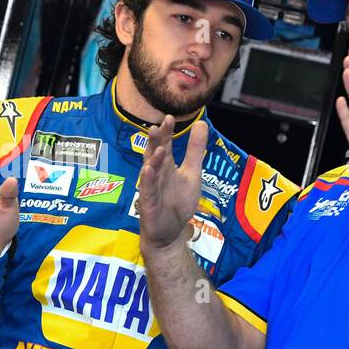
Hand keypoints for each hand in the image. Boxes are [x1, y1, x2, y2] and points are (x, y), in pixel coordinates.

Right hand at [138, 115, 207, 250]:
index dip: (166, 132)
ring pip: (150, 170)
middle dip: (156, 141)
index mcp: (166, 164)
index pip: (165, 144)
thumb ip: (195, 150)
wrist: (170, 231)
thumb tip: (201, 123)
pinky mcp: (148, 203)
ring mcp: (150, 187)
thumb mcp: (192, 173)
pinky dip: (147, 180)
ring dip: (152, 158)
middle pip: (154, 153)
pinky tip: (147, 169)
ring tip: (157, 147)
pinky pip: (147, 190)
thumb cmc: (178, 201)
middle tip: (158, 126)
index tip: (169, 117)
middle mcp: (156, 173)